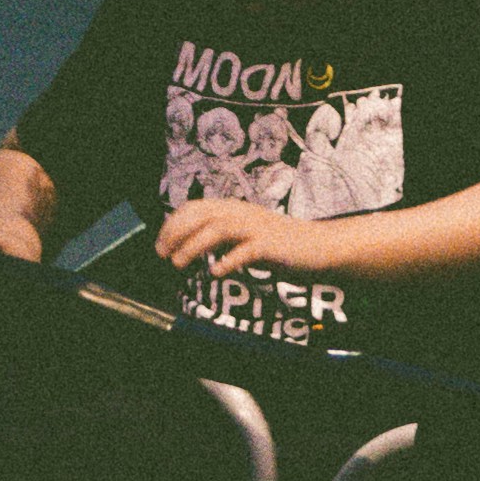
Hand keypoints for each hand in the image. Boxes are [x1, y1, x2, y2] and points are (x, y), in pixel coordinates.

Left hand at [154, 198, 304, 287]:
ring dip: (193, 247)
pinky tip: (216, 273)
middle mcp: (242, 213)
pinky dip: (227, 262)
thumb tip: (188, 243)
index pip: (194, 207)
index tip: (160, 244)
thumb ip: (221, 234)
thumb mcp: (246, 233)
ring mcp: (257, 228)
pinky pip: (245, 251)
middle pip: (201, 216)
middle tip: (162, 254)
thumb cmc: (279, 244)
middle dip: (176, 234)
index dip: (173, 224)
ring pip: (217, 230)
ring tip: (178, 263)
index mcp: (234, 208)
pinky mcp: (270, 245)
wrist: (318, 246)